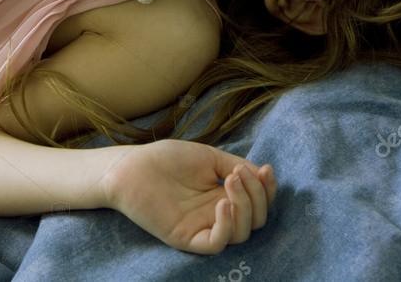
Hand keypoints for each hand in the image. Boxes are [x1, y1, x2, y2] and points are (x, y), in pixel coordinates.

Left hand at [103, 138, 276, 254]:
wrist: (133, 166)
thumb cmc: (167, 159)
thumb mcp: (209, 157)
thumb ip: (236, 165)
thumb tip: (263, 174)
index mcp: (224, 196)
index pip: (258, 203)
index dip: (267, 190)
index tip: (266, 170)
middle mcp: (217, 215)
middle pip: (255, 220)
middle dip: (257, 196)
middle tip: (239, 174)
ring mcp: (203, 227)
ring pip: (241, 234)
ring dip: (245, 207)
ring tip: (230, 181)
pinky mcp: (187, 238)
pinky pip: (217, 243)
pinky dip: (227, 226)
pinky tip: (222, 203)